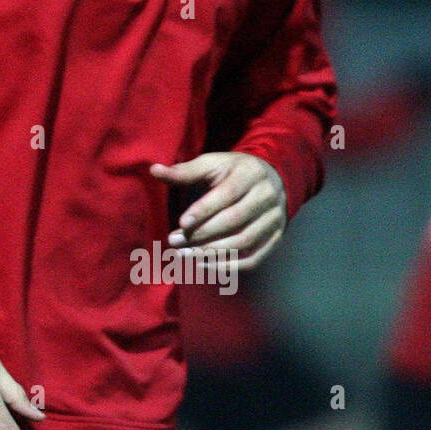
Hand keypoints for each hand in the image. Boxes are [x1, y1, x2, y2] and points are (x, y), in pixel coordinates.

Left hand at [150, 152, 286, 269]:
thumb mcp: (211, 164)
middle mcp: (267, 197)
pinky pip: (254, 258)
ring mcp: (275, 219)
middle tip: (175, 241)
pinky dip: (228, 265)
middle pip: (235, 220)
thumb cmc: (232, 172)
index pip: (227, 195)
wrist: (272, 179)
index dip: (203, 210)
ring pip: (244, 241)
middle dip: (203, 234)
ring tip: (185, 254)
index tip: (181, 223)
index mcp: (250, 174)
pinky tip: (203, 264)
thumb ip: (184, 170)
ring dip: (212, 252)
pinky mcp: (276, 238)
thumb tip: (154, 170)